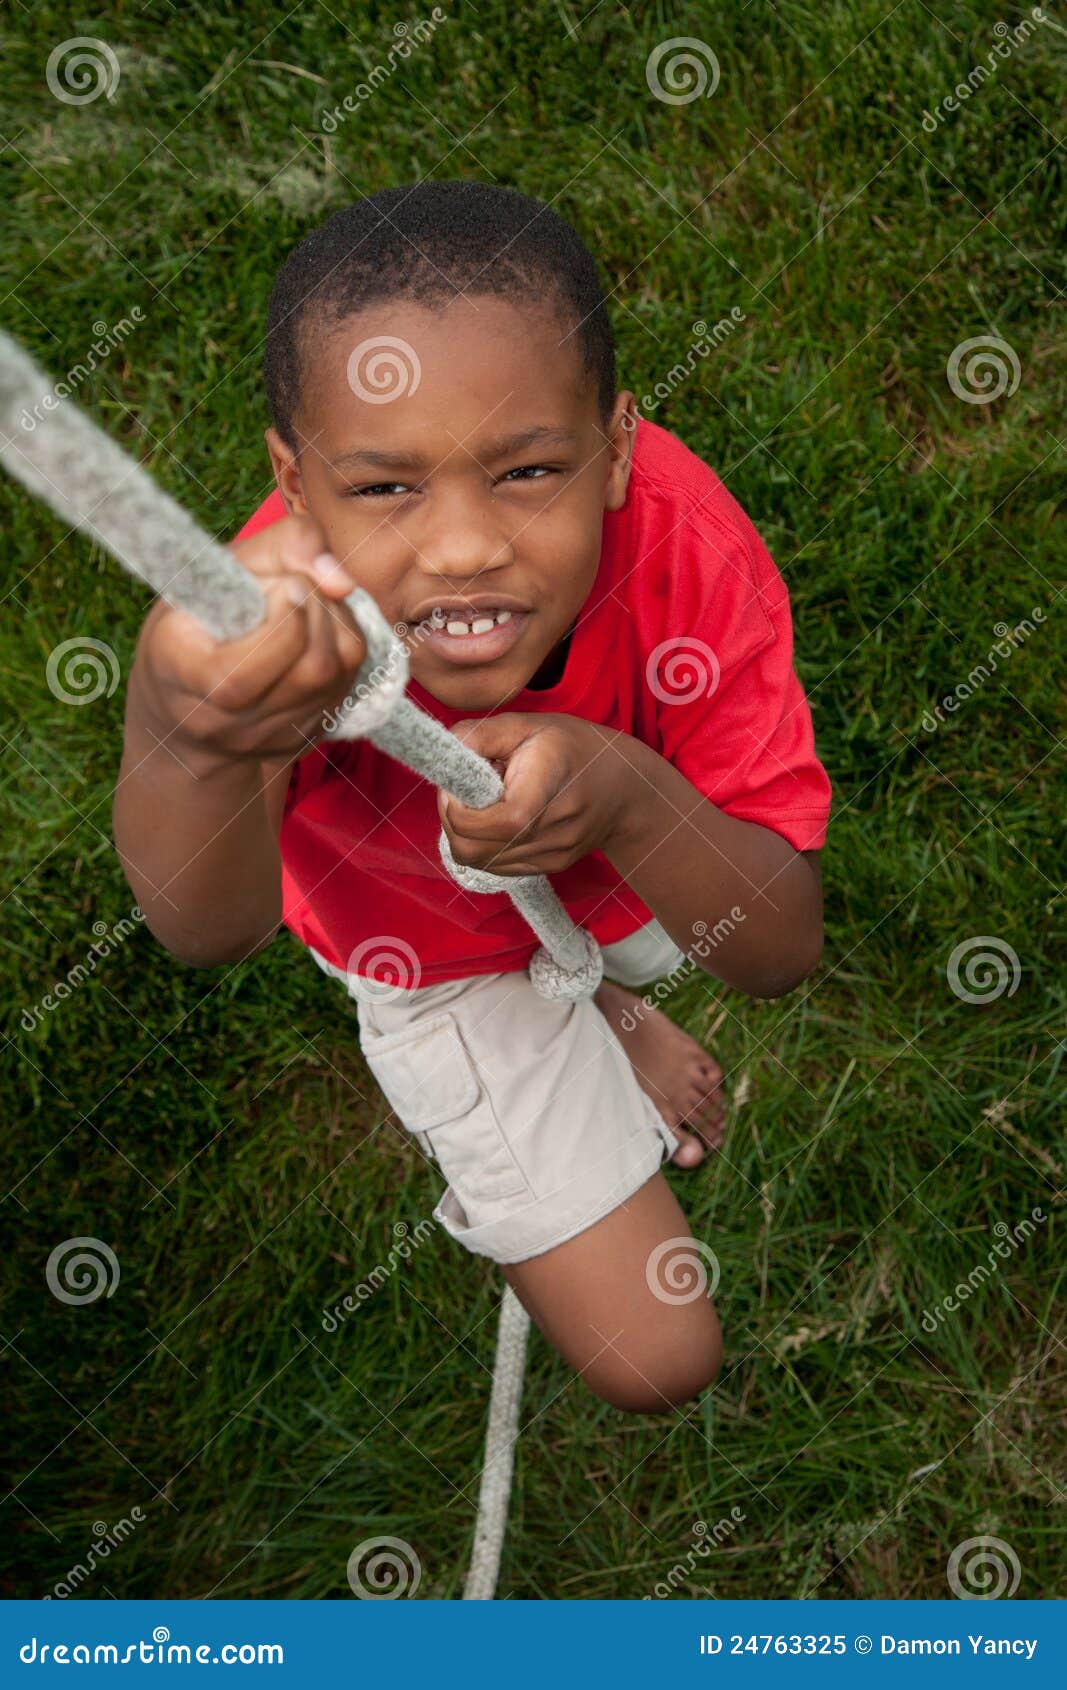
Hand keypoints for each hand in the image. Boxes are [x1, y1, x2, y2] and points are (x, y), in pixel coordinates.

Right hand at [129, 512, 366, 768]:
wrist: (185, 698)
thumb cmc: (194, 621)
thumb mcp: (215, 568)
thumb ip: (282, 546)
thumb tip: (341, 583)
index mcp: (183, 675)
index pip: (244, 674)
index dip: (285, 622)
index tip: (288, 583)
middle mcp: (228, 720)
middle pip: (310, 669)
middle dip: (319, 610)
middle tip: (299, 583)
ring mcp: (271, 736)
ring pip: (336, 675)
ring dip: (337, 623)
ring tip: (310, 600)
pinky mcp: (305, 736)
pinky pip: (346, 684)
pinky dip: (343, 644)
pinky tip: (317, 628)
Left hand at [437, 713, 635, 876]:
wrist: (626, 789)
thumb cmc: (572, 747)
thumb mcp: (527, 724)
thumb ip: (479, 735)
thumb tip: (445, 757)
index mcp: (550, 782)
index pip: (500, 821)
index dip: (461, 809)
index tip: (458, 784)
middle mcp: (556, 827)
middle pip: (474, 849)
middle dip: (453, 821)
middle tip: (464, 792)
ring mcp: (553, 854)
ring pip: (478, 860)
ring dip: (467, 832)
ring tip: (489, 801)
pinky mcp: (549, 867)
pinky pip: (494, 865)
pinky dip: (483, 843)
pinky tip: (500, 817)